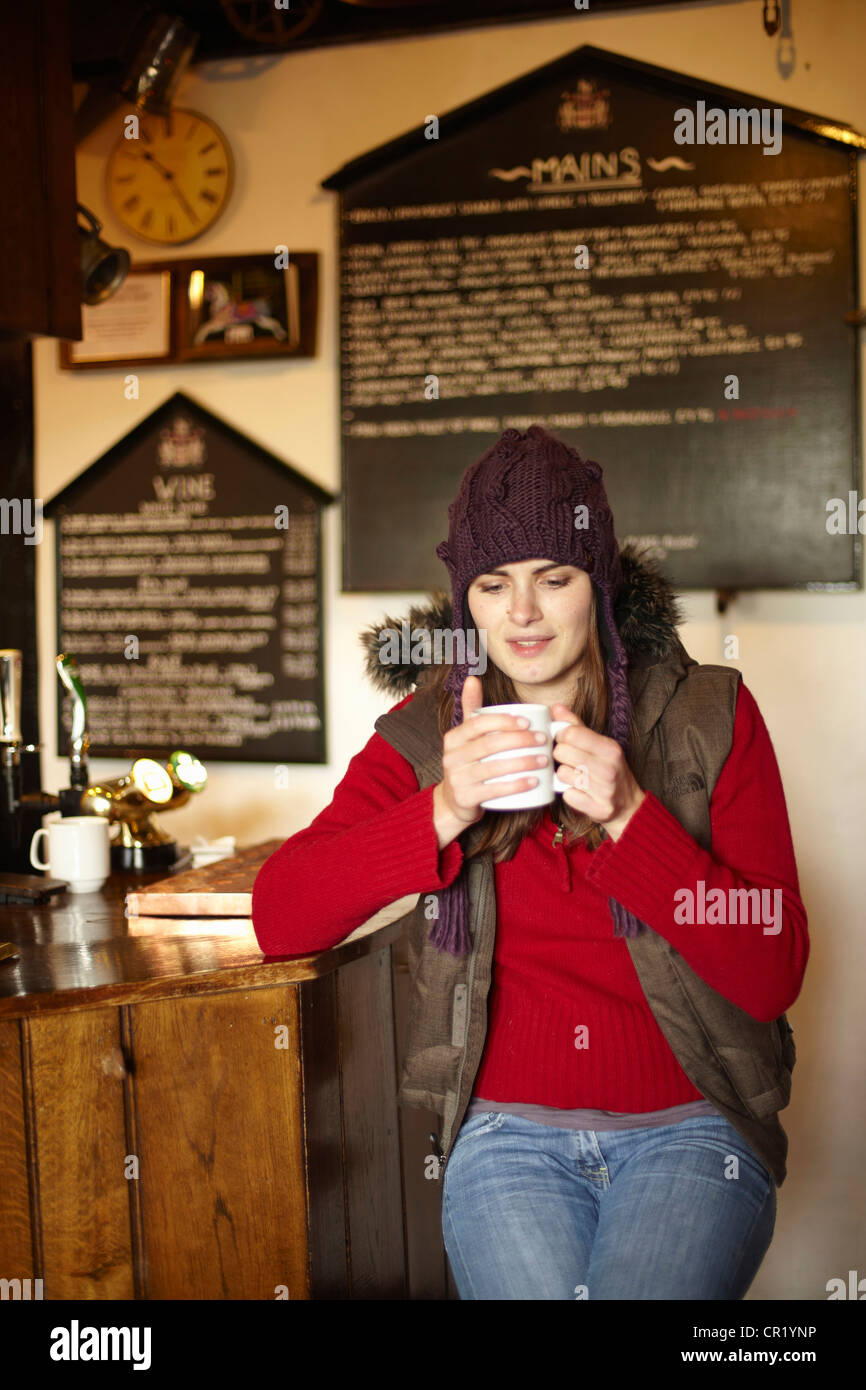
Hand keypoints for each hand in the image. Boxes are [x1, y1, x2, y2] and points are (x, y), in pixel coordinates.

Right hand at [436, 676, 549, 829]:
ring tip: (544, 759)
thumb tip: (473, 678)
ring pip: (494, 767)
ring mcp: (457, 778)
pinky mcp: (465, 797)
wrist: (455, 801)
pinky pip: (494, 790)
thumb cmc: (469, 763)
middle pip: (489, 744)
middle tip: (543, 740)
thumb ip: (471, 708)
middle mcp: (451, 756)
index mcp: (453, 737)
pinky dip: (516, 785)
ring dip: (523, 762)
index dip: (504, 720)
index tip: (528, 721)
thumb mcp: (467, 736)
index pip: (479, 723)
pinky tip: (533, 781)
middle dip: (520, 740)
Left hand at [550, 703, 645, 840]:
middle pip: (561, 752)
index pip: (571, 732)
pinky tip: (580, 792)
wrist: (628, 805)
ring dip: (565, 776)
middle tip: (570, 761)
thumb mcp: (600, 745)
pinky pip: (567, 796)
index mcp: (610, 748)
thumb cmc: (610, 770)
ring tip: (577, 777)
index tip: (565, 741)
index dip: (561, 736)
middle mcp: (609, 768)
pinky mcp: (599, 809)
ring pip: (562, 774)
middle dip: (561, 756)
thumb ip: (577, 726)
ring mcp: (605, 790)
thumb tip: (556, 708)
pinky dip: (570, 794)